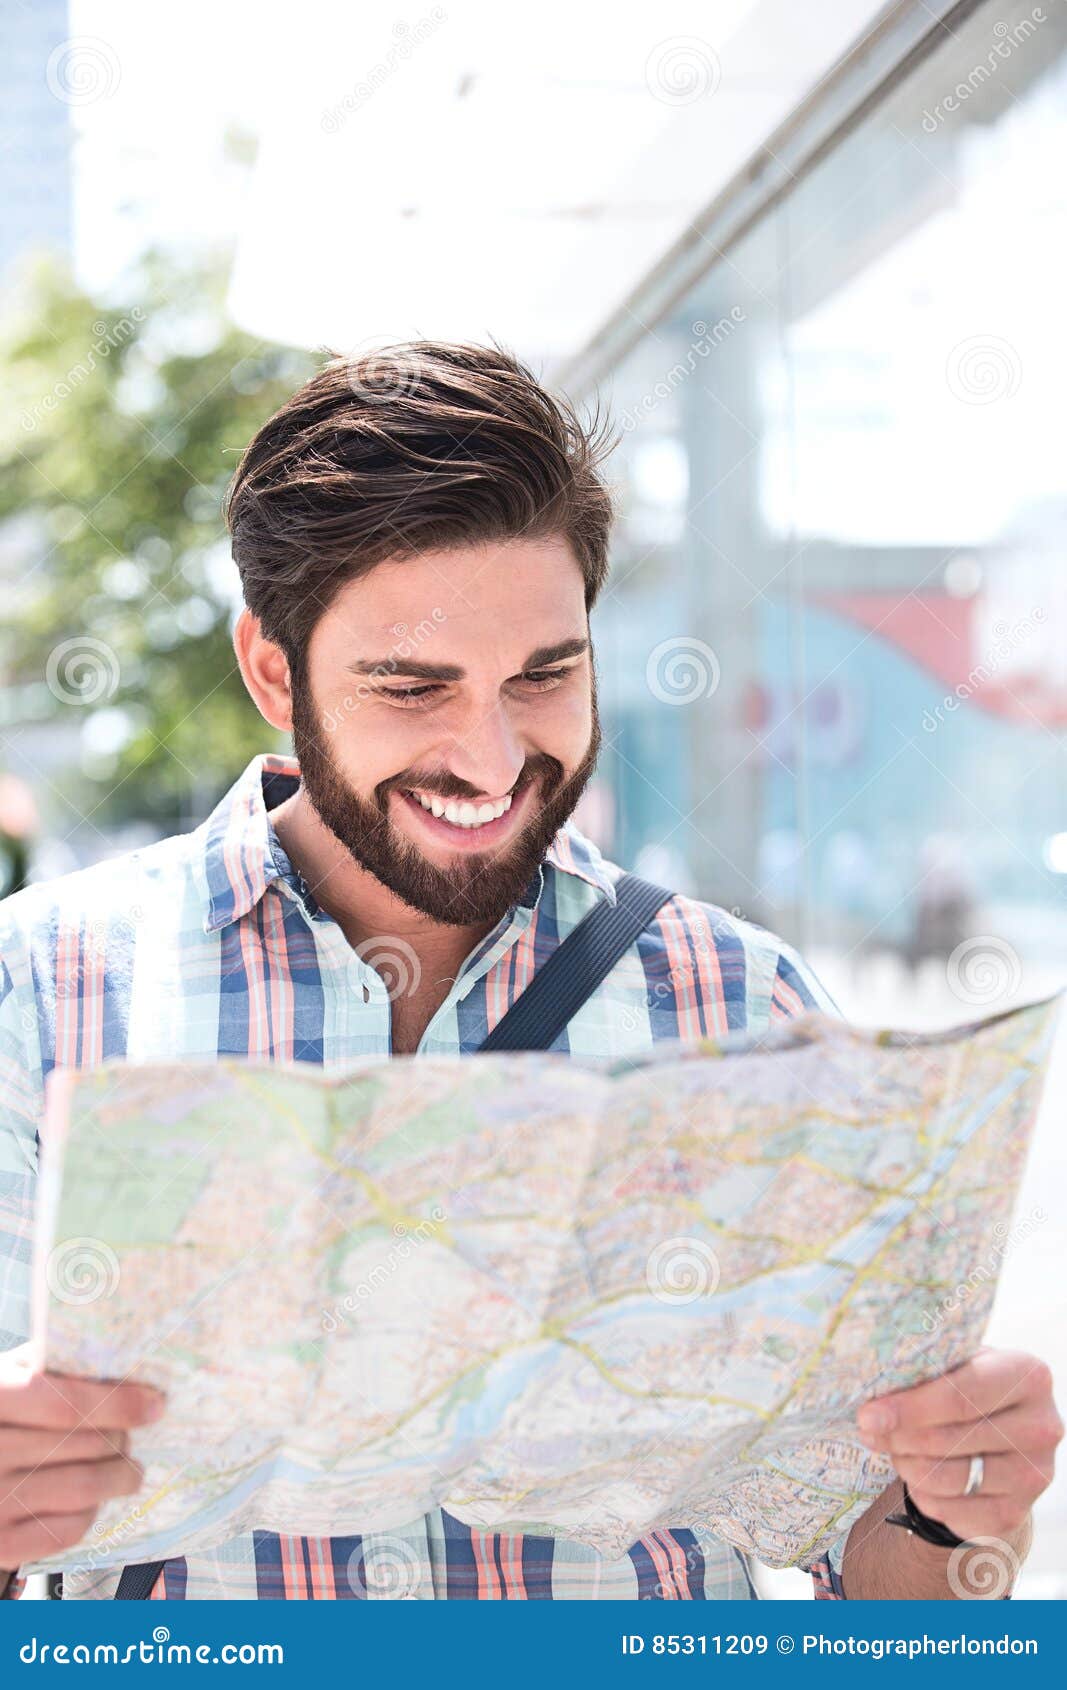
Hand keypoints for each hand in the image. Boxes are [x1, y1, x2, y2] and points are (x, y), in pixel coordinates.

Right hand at [0, 1345, 163, 1574]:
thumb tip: (114, 1362)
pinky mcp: (1, 1546)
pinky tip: (93, 1500)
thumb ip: (44, 1367)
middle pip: (86, 1445)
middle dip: (121, 1439)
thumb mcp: (4, 1380)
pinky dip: (91, 1512)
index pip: (66, 1404)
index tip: (155, 1405)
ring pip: (84, 1487)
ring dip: (120, 1476)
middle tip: (131, 1438)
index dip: (119, 1403)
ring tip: (129, 1469)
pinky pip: (67, 1529)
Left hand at [857, 1347, 1062, 1542]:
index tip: (868, 1415)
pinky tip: (918, 1475)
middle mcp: (1041, 1427)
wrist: (1003, 1437)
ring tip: (895, 1449)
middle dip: (899, 1437)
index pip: (962, 1394)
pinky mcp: (1016, 1513)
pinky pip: (953, 1512)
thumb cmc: (969, 1389)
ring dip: (908, 1465)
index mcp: (1028, 1376)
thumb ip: (924, 1374)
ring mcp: (1033, 1475)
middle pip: (950, 1439)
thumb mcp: (956, 1367)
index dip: (910, 1408)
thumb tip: (873, 1405)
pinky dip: (923, 1495)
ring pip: (948, 1478)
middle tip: (870, 1431)